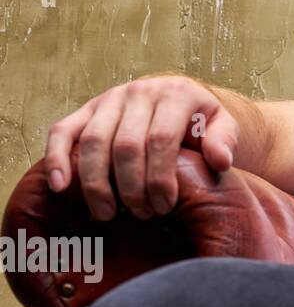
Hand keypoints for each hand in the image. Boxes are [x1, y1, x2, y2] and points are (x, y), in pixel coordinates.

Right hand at [43, 75, 239, 220]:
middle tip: (143, 214)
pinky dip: (56, 158)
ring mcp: (109, 99)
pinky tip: (61, 186)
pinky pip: (63, 131)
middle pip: (126, 145)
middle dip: (132, 187)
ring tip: (107, 213)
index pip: (161, 140)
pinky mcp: (86, 109)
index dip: (160, 178)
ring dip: (96, 183)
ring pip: (93, 142)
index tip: (164, 206)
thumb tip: (220, 160)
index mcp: (176, 94)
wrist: (182, 101)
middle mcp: (139, 92)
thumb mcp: (223, 127)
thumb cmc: (202, 123)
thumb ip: (225, 141)